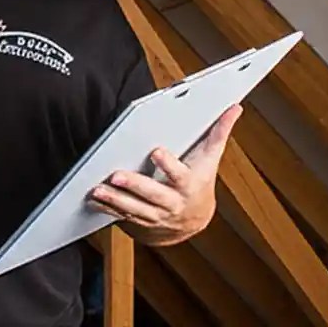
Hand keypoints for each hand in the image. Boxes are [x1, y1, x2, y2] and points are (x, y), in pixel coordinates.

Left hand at [86, 105, 241, 244]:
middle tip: (115, 174)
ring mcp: (156, 215)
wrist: (195, 220)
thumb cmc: (200, 180)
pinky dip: (107, 209)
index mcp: (189, 185)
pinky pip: (123, 216)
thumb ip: (219, 133)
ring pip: (135, 209)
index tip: (155, 151)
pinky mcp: (141, 221)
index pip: (179, 175)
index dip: (168, 165)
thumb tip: (235, 107)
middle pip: (153, 195)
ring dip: (115, 200)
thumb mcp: (210, 159)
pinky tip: (92, 199)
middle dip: (134, 186)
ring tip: (97, 189)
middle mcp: (172, 203)